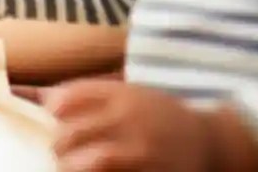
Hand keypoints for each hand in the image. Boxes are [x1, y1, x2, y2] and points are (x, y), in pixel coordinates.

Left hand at [45, 81, 257, 171]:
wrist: (213, 143)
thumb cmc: (161, 117)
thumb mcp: (132, 94)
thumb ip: (92, 95)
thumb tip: (44, 99)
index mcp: (124, 95)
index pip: (71, 97)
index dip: (55, 107)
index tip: (55, 115)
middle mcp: (132, 120)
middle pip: (75, 131)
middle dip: (60, 144)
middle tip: (60, 151)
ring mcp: (144, 151)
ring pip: (95, 161)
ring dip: (73, 167)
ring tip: (70, 168)